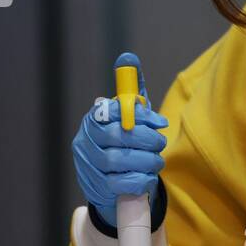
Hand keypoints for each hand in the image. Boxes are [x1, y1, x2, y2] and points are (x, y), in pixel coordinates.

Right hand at [72, 52, 168, 226]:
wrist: (112, 181)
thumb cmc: (124, 141)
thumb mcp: (129, 115)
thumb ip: (131, 91)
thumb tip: (128, 58)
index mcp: (94, 119)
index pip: (112, 111)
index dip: (138, 115)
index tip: (158, 122)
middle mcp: (85, 141)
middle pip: (116, 136)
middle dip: (145, 139)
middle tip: (161, 142)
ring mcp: (88, 166)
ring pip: (118, 161)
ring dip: (145, 160)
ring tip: (158, 160)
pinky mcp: (97, 188)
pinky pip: (120, 184)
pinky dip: (139, 180)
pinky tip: (148, 176)